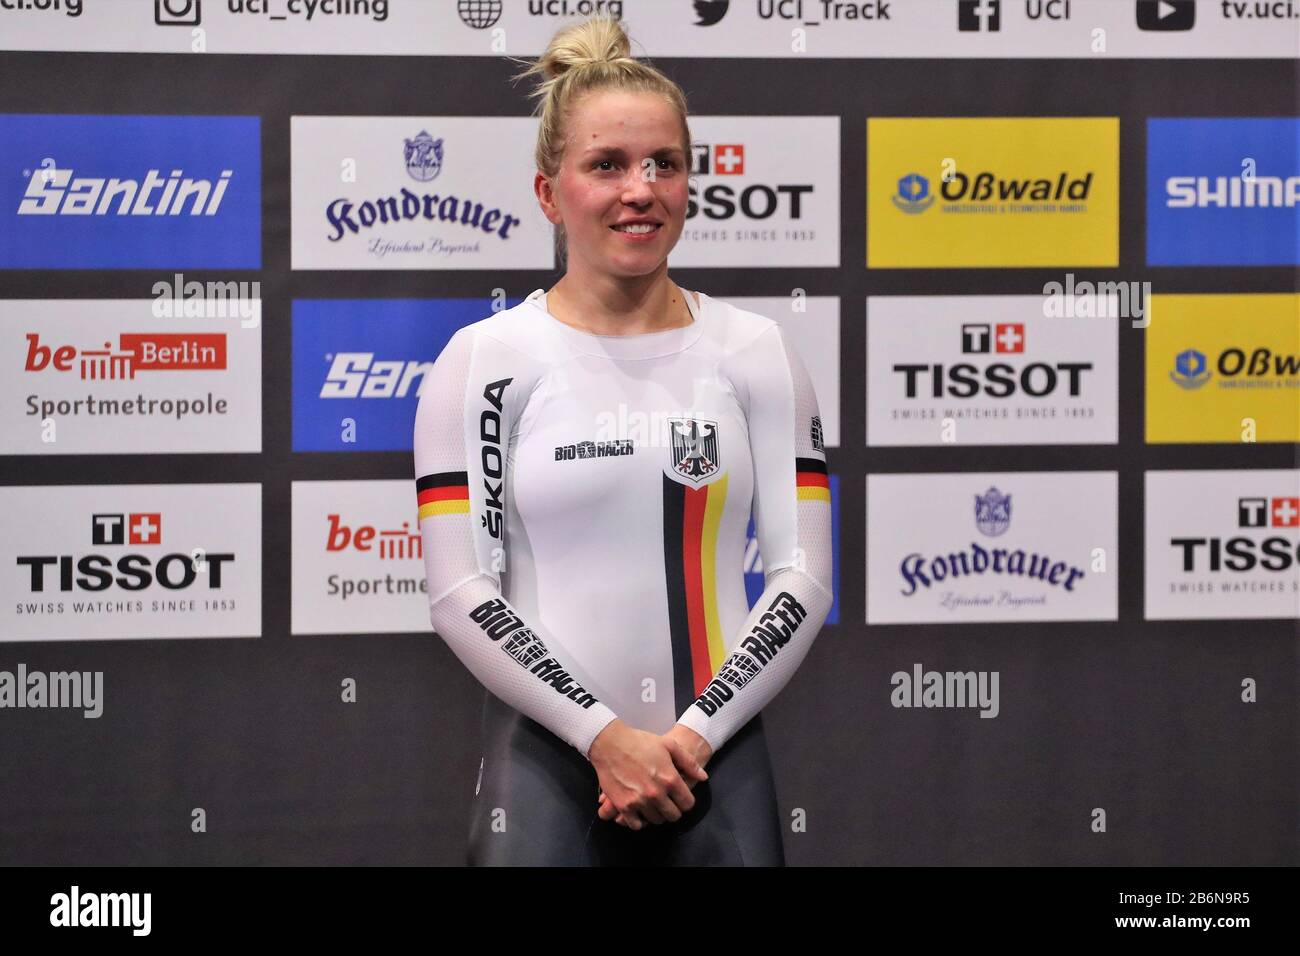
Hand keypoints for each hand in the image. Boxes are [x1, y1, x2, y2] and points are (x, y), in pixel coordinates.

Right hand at [597, 724, 712, 828]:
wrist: (610, 743)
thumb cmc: (639, 741)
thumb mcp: (669, 745)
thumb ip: (688, 762)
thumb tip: (703, 777)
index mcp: (670, 779)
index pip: (687, 804)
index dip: (685, 801)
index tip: (679, 797)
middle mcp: (656, 793)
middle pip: (673, 816)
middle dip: (673, 809)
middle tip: (666, 801)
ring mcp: (639, 801)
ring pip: (656, 821)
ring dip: (656, 814)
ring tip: (652, 803)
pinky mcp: (623, 806)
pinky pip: (636, 825)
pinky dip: (639, 820)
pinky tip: (639, 810)